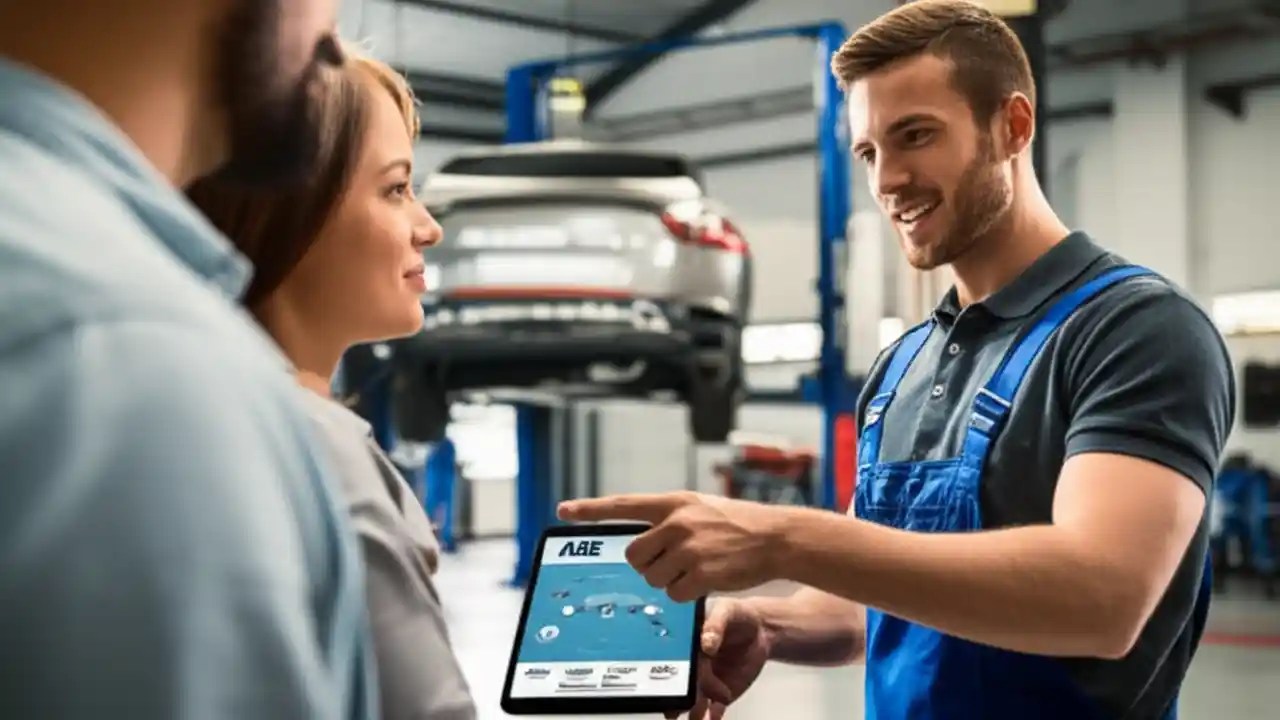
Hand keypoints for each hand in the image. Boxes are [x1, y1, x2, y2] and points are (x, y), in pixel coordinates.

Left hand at [556, 491, 791, 601]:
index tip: (564, 510)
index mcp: (673, 503)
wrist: (774, 537)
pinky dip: (687, 594)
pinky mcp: (701, 574)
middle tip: (672, 562)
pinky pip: (675, 594)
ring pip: (652, 578)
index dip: (590, 509)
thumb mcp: (699, 509)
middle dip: (647, 565)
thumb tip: (638, 547)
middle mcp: (677, 523)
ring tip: (695, 568)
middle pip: (634, 555)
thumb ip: (669, 521)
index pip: (623, 505)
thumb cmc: (735, 525)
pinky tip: (707, 580)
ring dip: (669, 581)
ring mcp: (689, 548)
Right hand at [667, 598, 771, 719]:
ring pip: (693, 701)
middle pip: (680, 683)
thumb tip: (706, 643)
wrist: (762, 631)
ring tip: (695, 717)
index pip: (675, 658)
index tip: (671, 681)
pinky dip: (711, 717)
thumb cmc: (738, 616)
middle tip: (675, 708)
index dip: (671, 670)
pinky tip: (712, 719)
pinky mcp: (720, 693)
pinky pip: (713, 710)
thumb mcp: (727, 611)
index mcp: (685, 642)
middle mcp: (690, 664)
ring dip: (691, 711)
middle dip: (676, 697)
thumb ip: (716, 624)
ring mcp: (704, 681)